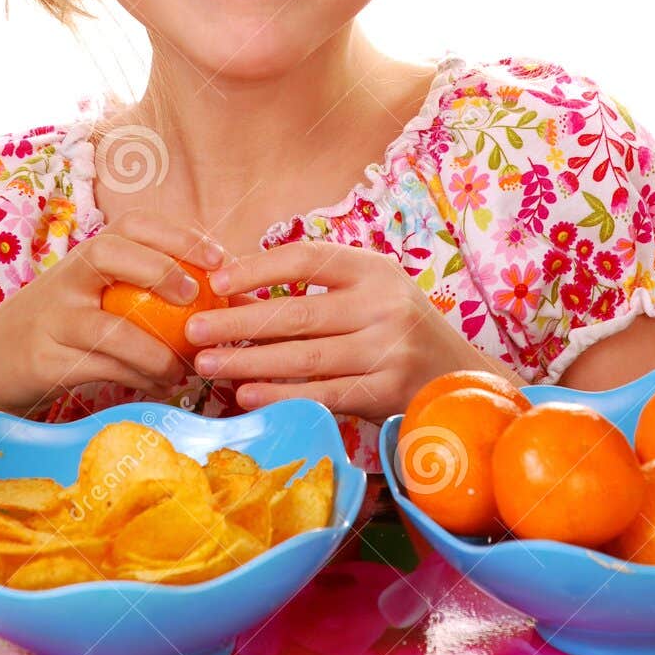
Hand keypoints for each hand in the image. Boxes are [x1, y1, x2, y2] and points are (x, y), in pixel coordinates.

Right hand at [0, 209, 225, 416]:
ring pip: (106, 325)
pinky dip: (136, 378)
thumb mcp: (100, 300)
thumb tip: (238, 299)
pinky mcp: (43, 360)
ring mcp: (51, 318)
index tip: (219, 257)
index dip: (178, 234)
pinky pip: (97, 368)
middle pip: (108, 251)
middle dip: (158, 267)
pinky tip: (162, 387)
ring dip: (155, 349)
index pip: (132, 225)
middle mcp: (66, 277)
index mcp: (87, 256)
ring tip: (187, 367)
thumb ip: (154, 293)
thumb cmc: (66, 329)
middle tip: (194, 296)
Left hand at [186, 238, 501, 422]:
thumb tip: (233, 290)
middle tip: (193, 331)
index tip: (216, 282)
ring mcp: (388, 349)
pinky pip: (323, 394)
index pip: (306, 259)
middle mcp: (383, 304)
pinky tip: (247, 396)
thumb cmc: (398, 331)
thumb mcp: (369, 294)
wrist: (461, 379)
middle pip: (297, 313)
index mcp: (373, 269)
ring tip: (207, 365)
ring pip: (304, 357)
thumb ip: (315, 291)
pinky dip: (281, 395)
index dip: (257, 268)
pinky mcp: (387, 391)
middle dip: (237, 323)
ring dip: (249, 362)